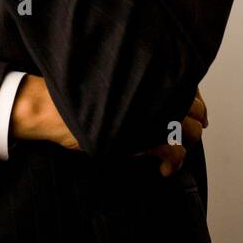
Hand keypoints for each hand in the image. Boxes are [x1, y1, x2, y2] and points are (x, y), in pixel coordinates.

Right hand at [9, 77, 209, 176]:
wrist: (48, 107)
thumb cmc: (72, 96)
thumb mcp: (108, 87)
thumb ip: (133, 90)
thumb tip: (153, 102)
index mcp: (144, 73)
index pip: (183, 81)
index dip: (191, 96)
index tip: (192, 104)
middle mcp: (151, 89)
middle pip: (191, 105)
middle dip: (194, 120)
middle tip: (191, 129)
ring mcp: (148, 111)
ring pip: (187, 128)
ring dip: (185, 142)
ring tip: (176, 150)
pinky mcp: (141, 135)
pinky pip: (172, 151)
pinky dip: (173, 163)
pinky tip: (165, 169)